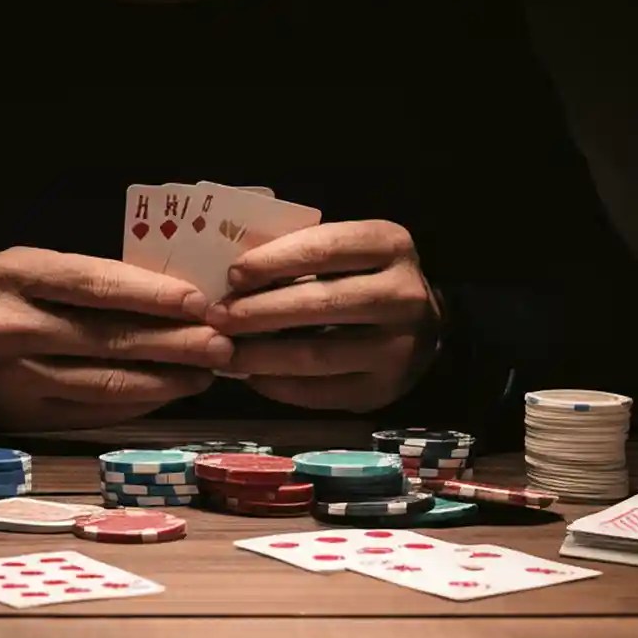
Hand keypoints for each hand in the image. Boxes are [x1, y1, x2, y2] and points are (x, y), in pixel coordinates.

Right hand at [0, 247, 231, 429]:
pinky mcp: (25, 416)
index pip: (98, 284)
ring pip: (108, 383)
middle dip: (176, 342)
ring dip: (167, 379)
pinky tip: (170, 392)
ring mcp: (15, 377)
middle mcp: (11, 326)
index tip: (201, 302)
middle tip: (222, 343)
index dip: (155, 295)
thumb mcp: (31, 270)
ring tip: (206, 372)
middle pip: (110, 338)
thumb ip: (90, 279)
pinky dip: (140, 402)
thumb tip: (175, 296)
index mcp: (16, 274)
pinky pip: (95, 411)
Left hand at [206, 220, 441, 412]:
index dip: (274, 261)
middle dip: (259, 311)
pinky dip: (279, 386)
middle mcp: (404, 295)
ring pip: (316, 354)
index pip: (325, 248)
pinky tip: (253, 376)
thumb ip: (301, 254)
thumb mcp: (346, 252)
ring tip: (225, 351)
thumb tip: (233, 276)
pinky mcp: (384, 389)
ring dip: (261, 355)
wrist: (420, 328)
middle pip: (319, 303)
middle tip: (217, 316)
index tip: (233, 274)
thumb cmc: (364, 279)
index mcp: (390, 245)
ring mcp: (399, 348)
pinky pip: (321, 391)